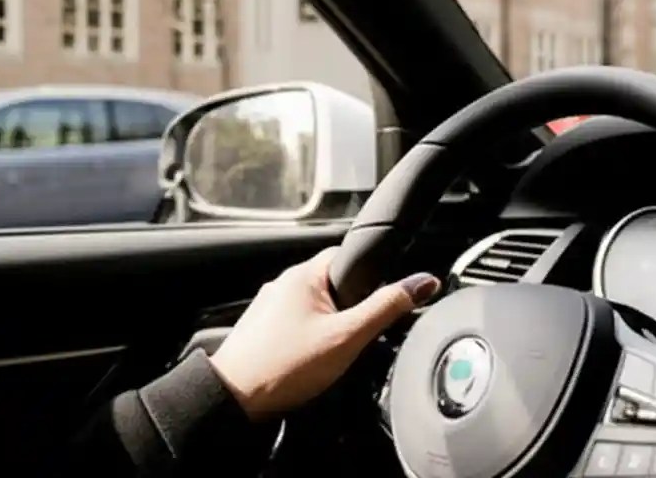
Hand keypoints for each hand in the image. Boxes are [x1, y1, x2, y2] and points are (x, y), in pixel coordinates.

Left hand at [208, 246, 439, 420]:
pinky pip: (297, 325)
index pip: (348, 255)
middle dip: (350, 308)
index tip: (379, 300)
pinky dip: (309, 339)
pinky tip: (310, 361)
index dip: (370, 276)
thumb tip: (422, 283)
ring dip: (329, 325)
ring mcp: (269, 308)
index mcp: (304, 274)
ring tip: (331, 352)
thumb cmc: (283, 367)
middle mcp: (283, 284)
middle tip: (355, 335)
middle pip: (333, 283)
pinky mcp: (261, 330)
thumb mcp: (348, 337)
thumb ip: (387, 307)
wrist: (233, 401)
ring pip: (315, 307)